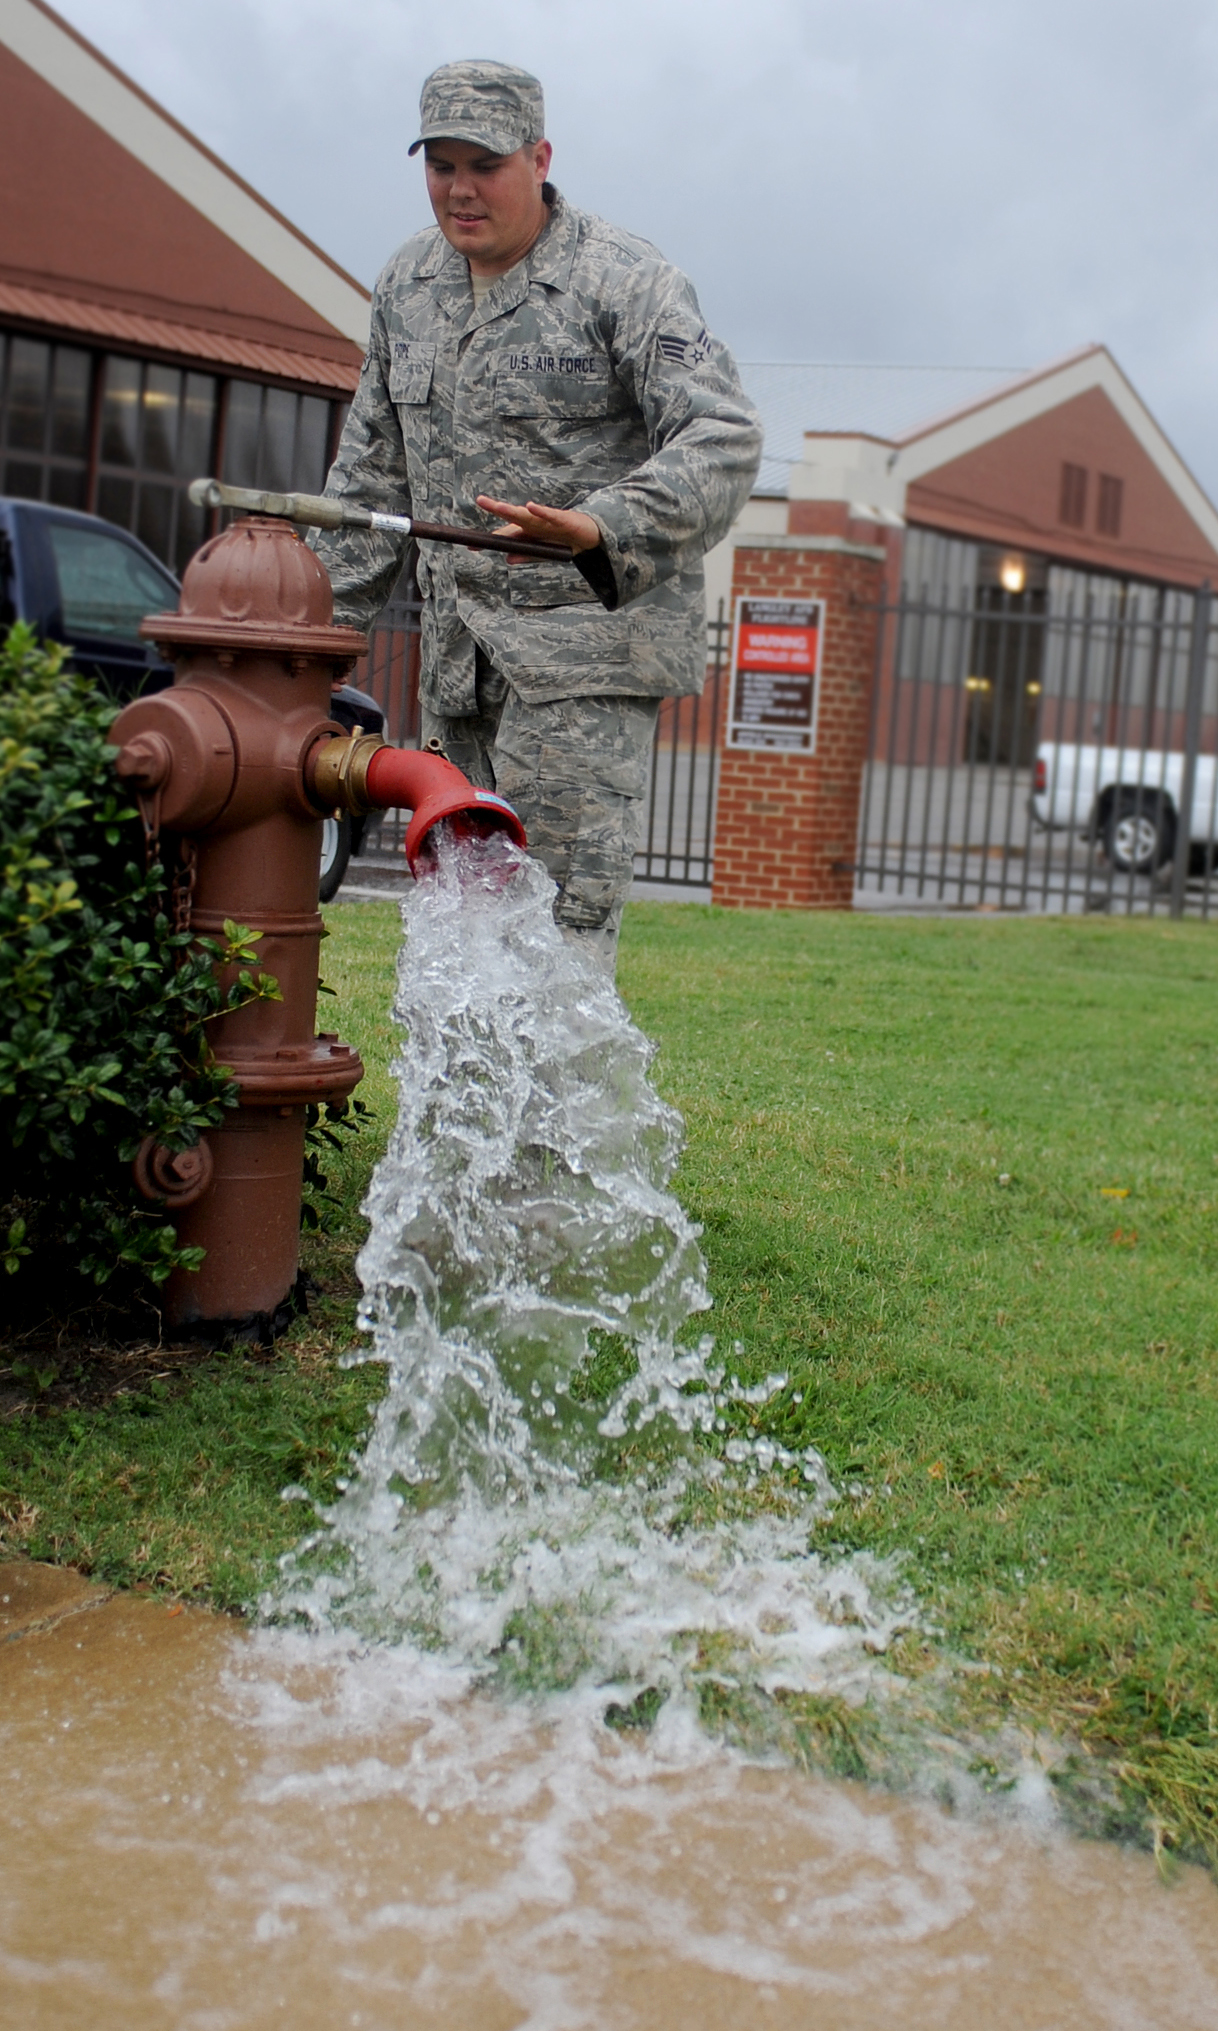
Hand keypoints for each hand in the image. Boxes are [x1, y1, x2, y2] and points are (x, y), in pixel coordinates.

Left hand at [475, 495, 602, 554]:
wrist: (592, 536)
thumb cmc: (565, 541)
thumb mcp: (545, 553)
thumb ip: (527, 555)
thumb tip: (507, 559)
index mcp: (529, 531)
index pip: (506, 533)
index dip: (489, 539)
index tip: (470, 544)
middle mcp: (536, 523)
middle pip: (513, 517)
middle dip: (497, 509)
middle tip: (481, 501)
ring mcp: (549, 520)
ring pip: (528, 515)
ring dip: (513, 510)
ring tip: (498, 506)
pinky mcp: (564, 519)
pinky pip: (551, 515)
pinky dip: (541, 511)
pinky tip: (530, 507)